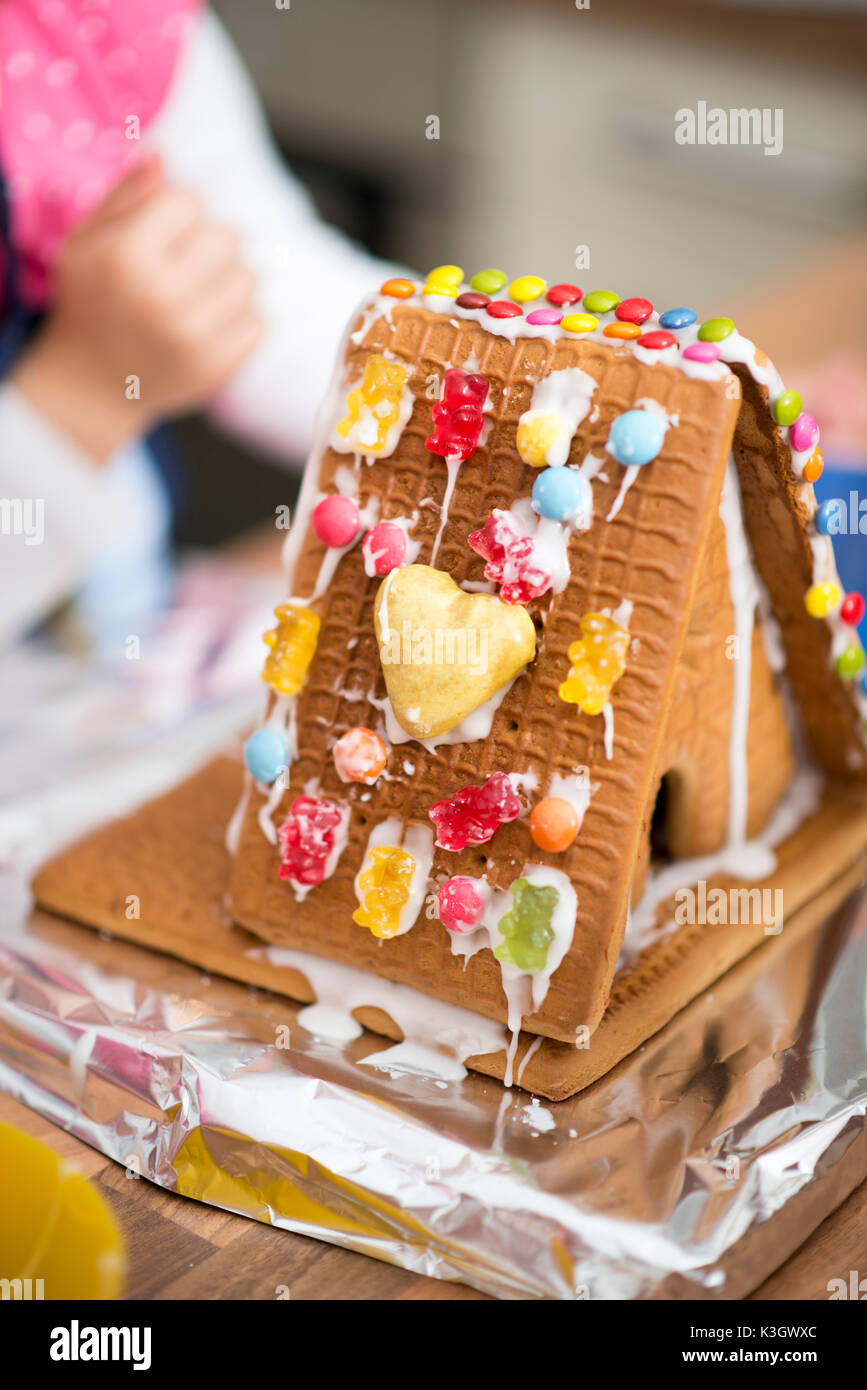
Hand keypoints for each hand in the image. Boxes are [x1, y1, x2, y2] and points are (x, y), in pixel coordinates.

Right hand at [12, 154, 262, 460]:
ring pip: (249, 277)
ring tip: (197, 294)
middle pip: (228, 235)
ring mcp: (193, 336)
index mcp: (127, 256)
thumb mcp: (86, 242)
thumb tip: (164, 156)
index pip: (190, 201)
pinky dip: (240, 320)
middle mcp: (162, 295)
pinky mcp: (217, 368)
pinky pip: (259, 323)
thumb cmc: (91, 302)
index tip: (163, 233)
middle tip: (183, 265)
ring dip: (229, 280)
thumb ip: (125, 197)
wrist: (92, 383)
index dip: (179, 211)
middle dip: (209, 243)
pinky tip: (209, 325)